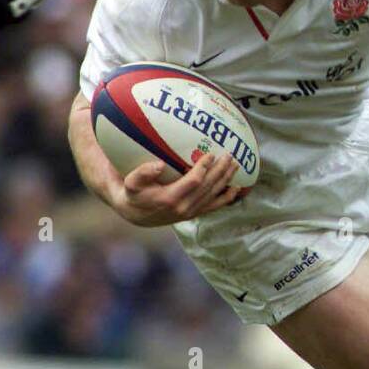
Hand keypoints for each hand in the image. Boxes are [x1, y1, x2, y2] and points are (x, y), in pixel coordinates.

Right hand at [113, 154, 246, 226]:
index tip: (210, 154)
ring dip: (226, 180)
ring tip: (235, 165)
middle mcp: (183, 208)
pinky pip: (214, 206)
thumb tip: (159, 164)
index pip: (194, 182)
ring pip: (214, 196)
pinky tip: (236, 188)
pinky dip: (226, 198)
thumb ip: (143, 173)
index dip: (204, 168)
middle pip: (208, 187)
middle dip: (220, 171)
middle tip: (229, 155)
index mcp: (170, 199)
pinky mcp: (194, 214)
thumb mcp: (131, 182)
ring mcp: (191, 212)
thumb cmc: (133, 193)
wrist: (135, 214)